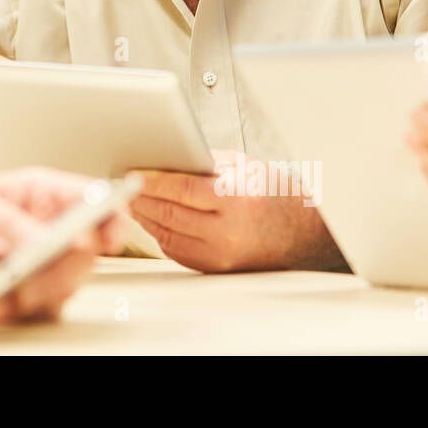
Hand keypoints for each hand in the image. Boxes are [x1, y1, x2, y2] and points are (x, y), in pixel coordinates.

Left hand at [0, 167, 126, 322]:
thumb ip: (7, 221)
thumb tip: (42, 242)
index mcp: (42, 194)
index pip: (93, 198)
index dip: (111, 216)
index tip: (108, 239)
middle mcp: (52, 229)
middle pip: (88, 250)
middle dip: (61, 269)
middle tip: (30, 275)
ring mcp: (47, 266)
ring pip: (68, 284)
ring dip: (32, 293)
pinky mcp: (34, 299)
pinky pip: (43, 311)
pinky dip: (15, 310)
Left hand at [128, 151, 342, 272]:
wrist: (303, 234)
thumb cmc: (274, 195)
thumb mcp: (243, 167)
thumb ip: (204, 162)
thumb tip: (164, 159)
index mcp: (236, 199)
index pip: (181, 189)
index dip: (151, 180)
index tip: (132, 172)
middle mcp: (227, 230)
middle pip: (169, 213)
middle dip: (141, 197)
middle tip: (124, 184)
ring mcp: (220, 254)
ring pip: (167, 234)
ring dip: (145, 215)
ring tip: (132, 199)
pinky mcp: (215, 268)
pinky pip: (176, 250)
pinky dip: (160, 233)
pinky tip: (152, 218)